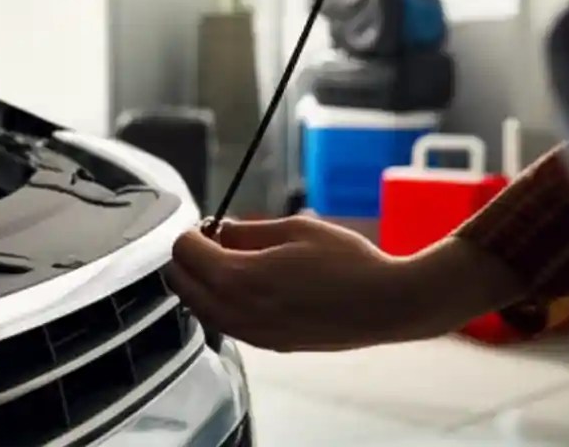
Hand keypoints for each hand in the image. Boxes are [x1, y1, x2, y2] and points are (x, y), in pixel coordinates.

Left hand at [167, 216, 522, 351]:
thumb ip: (248, 230)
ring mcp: (252, 334)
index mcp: (240, 278)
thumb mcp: (295, 228)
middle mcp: (238, 312)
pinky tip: (250, 286)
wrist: (387, 304)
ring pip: (199, 308)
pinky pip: (225, 323)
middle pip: (181, 283)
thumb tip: (221, 230)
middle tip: (214, 241)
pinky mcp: (268, 345)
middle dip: (189, 259)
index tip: (208, 224)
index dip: (192, 232)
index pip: (184, 253)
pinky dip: (222, 303)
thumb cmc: (348, 263)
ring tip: (233, 261)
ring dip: (203, 283)